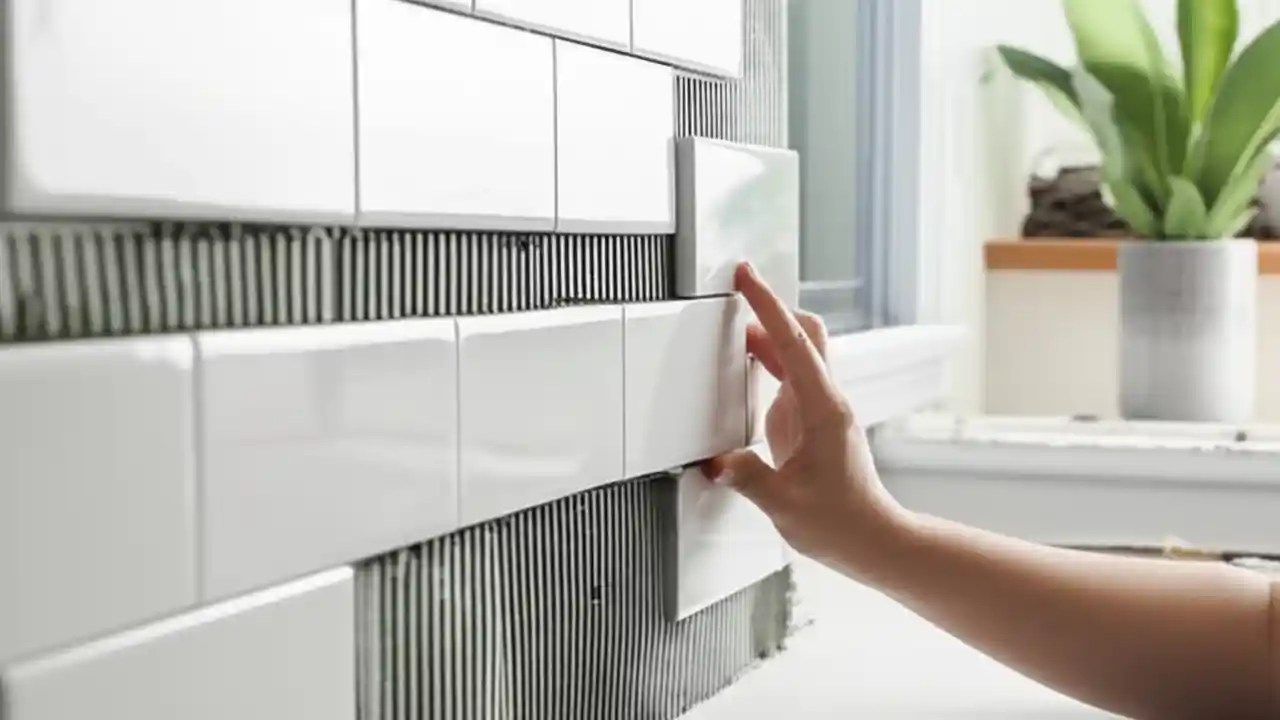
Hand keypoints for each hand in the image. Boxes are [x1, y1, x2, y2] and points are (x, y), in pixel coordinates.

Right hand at [705, 263, 906, 575]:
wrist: (873, 539)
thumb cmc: (842, 523)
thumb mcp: (784, 505)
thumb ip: (746, 477)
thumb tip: (716, 461)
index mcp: (823, 409)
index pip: (792, 342)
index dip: (767, 305)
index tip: (746, 276)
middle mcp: (826, 401)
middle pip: (804, 334)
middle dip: (771, 309)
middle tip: (738, 292)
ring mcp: (821, 409)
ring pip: (797, 354)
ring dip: (767, 338)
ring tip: (733, 330)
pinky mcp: (813, 422)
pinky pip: (790, 378)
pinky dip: (768, 364)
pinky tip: (748, 370)